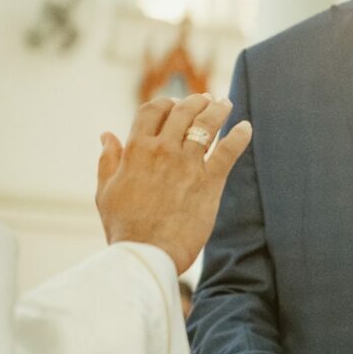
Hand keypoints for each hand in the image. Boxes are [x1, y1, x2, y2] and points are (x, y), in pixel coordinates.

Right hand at [96, 93, 251, 274]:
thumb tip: (107, 135)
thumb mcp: (105, 191)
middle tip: (205, 100)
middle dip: (195, 102)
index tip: (173, 103)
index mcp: (136, 150)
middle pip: (182, 112)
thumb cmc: (123, 227)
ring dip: (217, 109)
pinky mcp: (209, 182)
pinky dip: (240, 136)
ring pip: (206, 124)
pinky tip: (246, 128)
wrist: (147, 253)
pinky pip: (229, 151)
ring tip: (224, 103)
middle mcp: (163, 150)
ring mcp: (187, 164)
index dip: (165, 103)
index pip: (152, 110)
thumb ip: (107, 160)